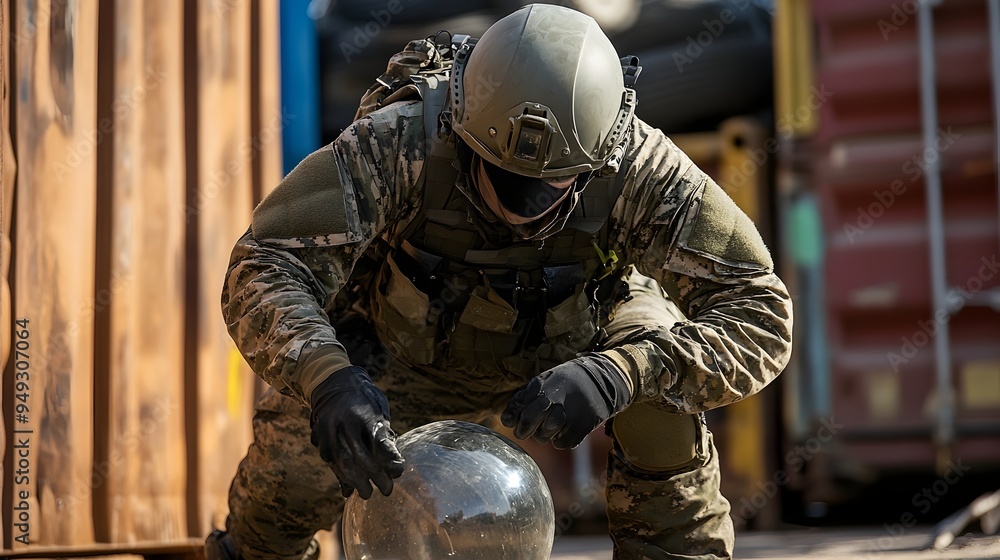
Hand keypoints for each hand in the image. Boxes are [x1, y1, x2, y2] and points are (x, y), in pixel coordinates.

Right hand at [310, 366, 405, 498]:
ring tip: (367, 493)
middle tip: (387, 489)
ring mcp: (329, 430)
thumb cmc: (364, 400)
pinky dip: (341, 476)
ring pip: (342, 462)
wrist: (333, 384)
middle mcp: (345, 422)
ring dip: (356, 481)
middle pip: (360, 456)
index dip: (389, 460)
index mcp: (365, 413)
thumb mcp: (379, 410)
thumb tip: (393, 466)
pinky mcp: (319, 437)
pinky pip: (330, 461)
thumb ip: (384, 435)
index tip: (399, 471)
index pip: (379, 441)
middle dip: (375, 476)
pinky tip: (349, 487)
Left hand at [501, 355, 631, 448]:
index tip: (509, 422)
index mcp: (541, 385)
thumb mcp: (547, 379)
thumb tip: (507, 419)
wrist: (602, 379)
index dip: (510, 417)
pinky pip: (561, 444)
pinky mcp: (580, 427)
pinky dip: (560, 440)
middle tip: (524, 432)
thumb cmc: (569, 381)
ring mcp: (566, 414)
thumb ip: (528, 396)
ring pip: (543, 436)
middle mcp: (551, 399)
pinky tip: (564, 429)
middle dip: (523, 430)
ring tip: (551, 426)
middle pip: (528, 423)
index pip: (517, 405)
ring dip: (544, 435)